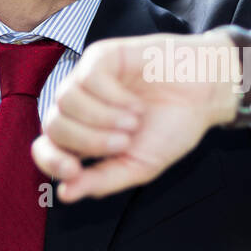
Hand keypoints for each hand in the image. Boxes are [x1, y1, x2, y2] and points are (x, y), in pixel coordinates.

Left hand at [30, 31, 250, 201]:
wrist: (205, 93)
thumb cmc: (173, 127)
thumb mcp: (140, 166)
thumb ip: (102, 181)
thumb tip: (65, 194)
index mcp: (84, 136)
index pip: (45, 147)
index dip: (50, 161)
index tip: (74, 170)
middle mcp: (81, 107)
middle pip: (54, 125)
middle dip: (88, 140)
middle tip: (126, 141)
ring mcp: (89, 79)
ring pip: (65, 100)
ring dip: (102, 118)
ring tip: (134, 121)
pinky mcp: (102, 56)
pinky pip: (87, 78)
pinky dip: (112, 96)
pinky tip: (135, 101)